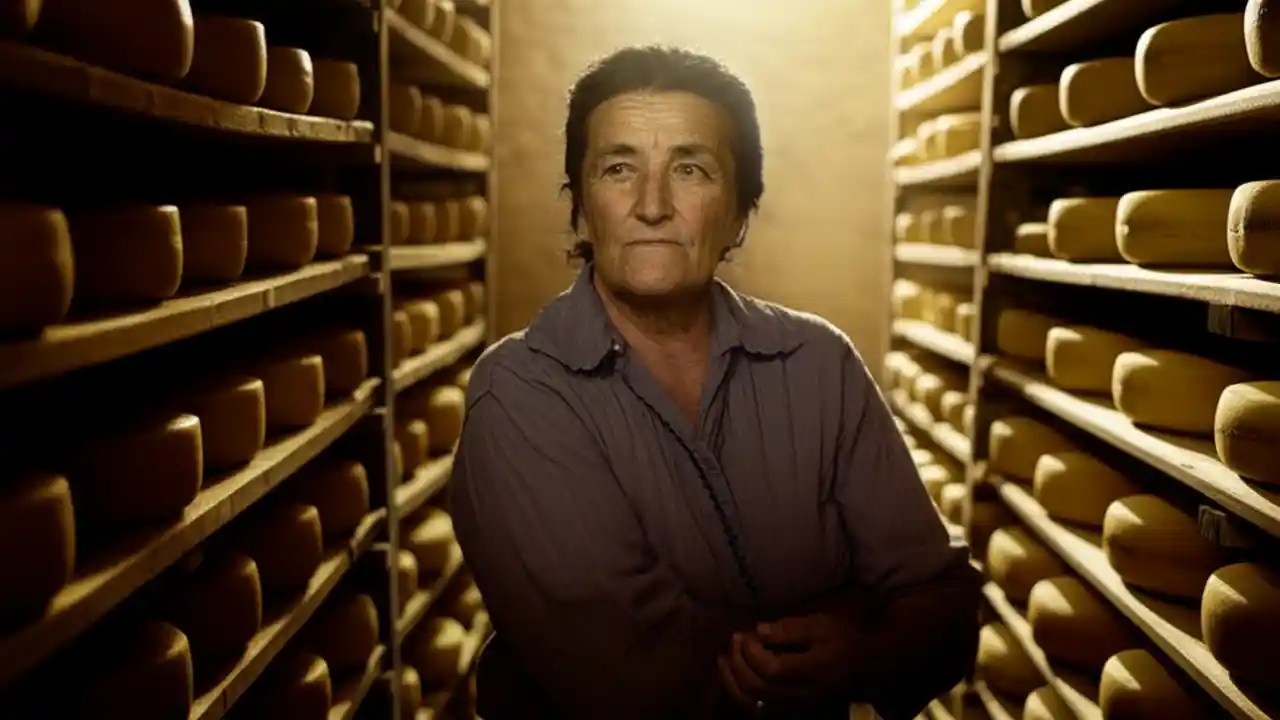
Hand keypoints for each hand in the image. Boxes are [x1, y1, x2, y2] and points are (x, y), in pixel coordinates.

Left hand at [716, 612, 859, 710]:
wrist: (865, 666)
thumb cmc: (842, 640)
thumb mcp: (821, 625)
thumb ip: (790, 629)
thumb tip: (759, 630)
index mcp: (811, 672)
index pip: (771, 669)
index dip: (752, 651)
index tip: (748, 633)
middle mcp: (800, 694)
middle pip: (758, 687)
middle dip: (739, 662)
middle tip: (734, 639)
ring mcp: (794, 705)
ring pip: (754, 702)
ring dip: (732, 680)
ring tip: (723, 658)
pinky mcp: (790, 708)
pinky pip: (757, 708)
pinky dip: (740, 693)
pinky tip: (731, 677)